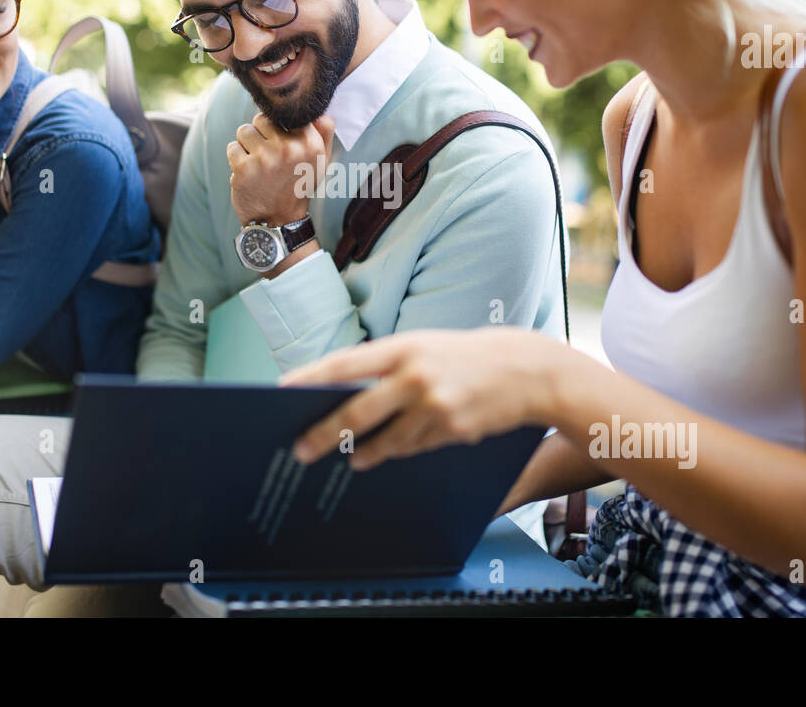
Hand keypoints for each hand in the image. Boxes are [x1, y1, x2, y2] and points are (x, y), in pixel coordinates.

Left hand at [227, 112, 333, 226]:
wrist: (278, 221)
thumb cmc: (298, 185)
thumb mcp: (320, 161)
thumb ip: (324, 132)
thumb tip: (318, 109)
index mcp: (310, 144)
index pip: (285, 113)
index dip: (278, 124)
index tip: (279, 140)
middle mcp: (289, 148)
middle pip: (261, 118)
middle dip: (260, 134)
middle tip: (268, 156)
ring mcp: (265, 158)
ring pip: (244, 130)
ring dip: (246, 145)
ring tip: (257, 164)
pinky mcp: (244, 168)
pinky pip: (232, 147)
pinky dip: (236, 159)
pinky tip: (248, 173)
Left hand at [282, 327, 565, 470]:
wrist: (526, 370)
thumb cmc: (465, 355)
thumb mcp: (424, 347)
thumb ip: (387, 368)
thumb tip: (343, 394)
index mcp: (403, 347)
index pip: (344, 364)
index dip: (309, 378)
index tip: (279, 392)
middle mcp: (415, 375)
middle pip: (356, 412)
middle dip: (325, 434)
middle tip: (301, 449)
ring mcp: (433, 406)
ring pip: (385, 440)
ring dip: (363, 452)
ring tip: (350, 458)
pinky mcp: (451, 430)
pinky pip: (413, 448)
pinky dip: (398, 451)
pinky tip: (387, 454)